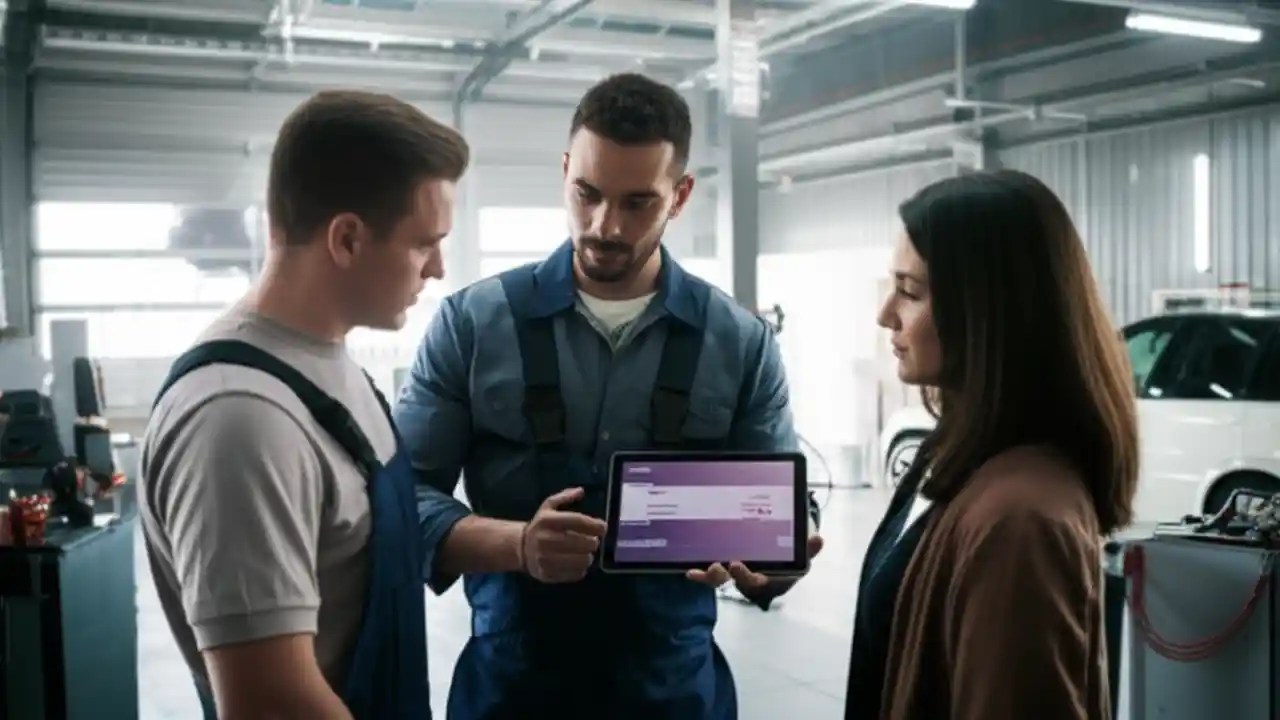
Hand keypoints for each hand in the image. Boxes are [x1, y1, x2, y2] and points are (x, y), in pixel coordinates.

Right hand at [521, 487, 607, 583]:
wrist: (520, 547)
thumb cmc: (540, 525)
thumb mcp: (548, 506)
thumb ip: (564, 496)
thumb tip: (581, 490)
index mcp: (548, 521)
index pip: (579, 522)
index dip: (595, 525)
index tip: (603, 528)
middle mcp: (546, 540)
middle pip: (584, 543)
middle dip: (593, 542)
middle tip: (592, 541)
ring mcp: (546, 559)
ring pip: (582, 561)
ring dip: (588, 556)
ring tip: (585, 553)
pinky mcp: (548, 574)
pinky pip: (575, 574)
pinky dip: (581, 569)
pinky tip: (577, 563)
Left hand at [685, 533, 824, 591]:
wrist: (781, 564)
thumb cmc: (791, 560)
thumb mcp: (802, 556)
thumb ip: (808, 549)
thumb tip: (818, 540)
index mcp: (767, 579)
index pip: (754, 580)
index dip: (744, 575)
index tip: (735, 564)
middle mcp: (747, 580)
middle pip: (730, 582)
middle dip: (720, 577)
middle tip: (715, 566)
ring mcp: (734, 575)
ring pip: (718, 579)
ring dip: (707, 577)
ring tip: (696, 572)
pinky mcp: (725, 569)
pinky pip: (710, 573)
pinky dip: (700, 574)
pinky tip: (689, 571)